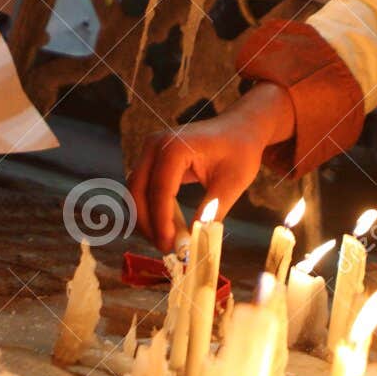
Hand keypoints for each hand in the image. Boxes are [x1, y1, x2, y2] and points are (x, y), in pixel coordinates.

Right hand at [130, 83, 294, 250]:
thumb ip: (212, 211)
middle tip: (166, 248)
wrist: (241, 128)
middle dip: (147, 223)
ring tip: (167, 241)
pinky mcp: (153, 158)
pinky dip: (151, 209)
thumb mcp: (231, 183)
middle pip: (137, 191)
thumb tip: (196, 241)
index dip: (161, 221)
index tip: (170, 245)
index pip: (159, 190)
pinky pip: (144, 187)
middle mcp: (156, 145)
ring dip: (147, 218)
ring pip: (136, 191)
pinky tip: (167, 227)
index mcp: (175, 147)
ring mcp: (151, 150)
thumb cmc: (240, 150)